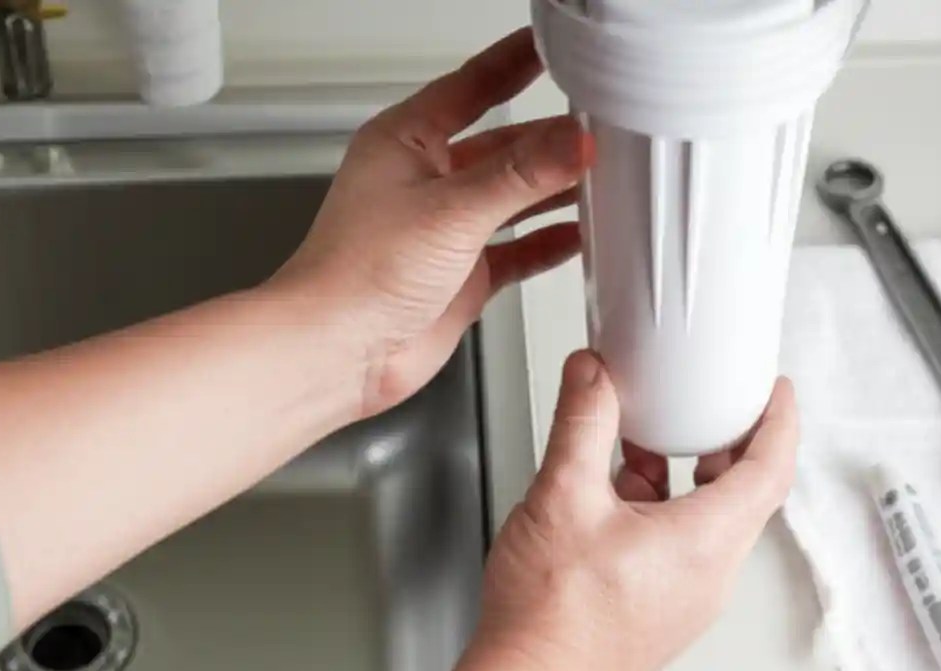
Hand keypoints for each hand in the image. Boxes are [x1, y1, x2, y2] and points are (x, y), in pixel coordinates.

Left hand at [266, 28, 591, 418]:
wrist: (338, 353)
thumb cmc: (355, 274)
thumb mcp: (450, 210)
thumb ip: (520, 175)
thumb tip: (572, 142)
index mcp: (405, 142)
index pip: (472, 86)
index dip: (516, 64)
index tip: (557, 48)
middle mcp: (426, 181)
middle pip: (504, 145)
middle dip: (551, 137)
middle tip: (600, 127)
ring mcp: (446, 229)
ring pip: (515, 197)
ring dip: (555, 190)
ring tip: (603, 176)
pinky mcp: (463, 274)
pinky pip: (518, 249)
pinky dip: (549, 241)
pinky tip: (580, 234)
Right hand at [418, 352, 798, 670]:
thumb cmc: (551, 619)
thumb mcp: (561, 496)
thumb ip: (582, 423)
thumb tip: (592, 376)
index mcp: (704, 542)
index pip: (771, 469)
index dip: (779, 420)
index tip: (776, 390)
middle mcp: (708, 574)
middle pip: (746, 492)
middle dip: (731, 440)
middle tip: (718, 402)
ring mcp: (688, 596)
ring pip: (710, 519)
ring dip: (690, 472)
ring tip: (654, 437)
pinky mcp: (662, 608)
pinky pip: (684, 544)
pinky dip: (666, 505)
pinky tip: (619, 491)